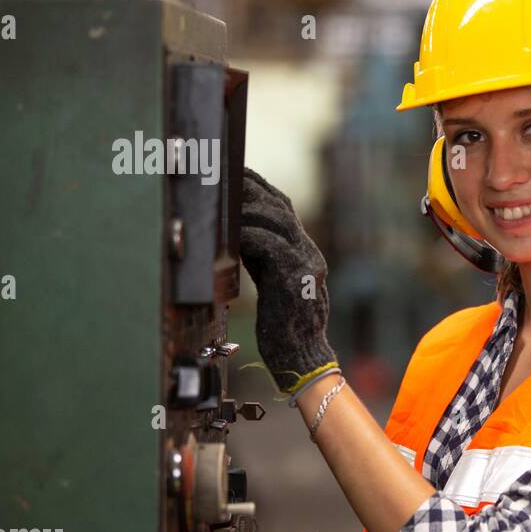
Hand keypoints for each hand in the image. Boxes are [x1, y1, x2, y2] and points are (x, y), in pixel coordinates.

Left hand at [239, 167, 337, 394]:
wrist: (303, 360)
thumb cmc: (283, 328)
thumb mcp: (272, 284)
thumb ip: (262, 258)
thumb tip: (236, 232)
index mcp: (303, 252)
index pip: (284, 207)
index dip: (259, 186)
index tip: (234, 171)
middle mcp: (309, 253)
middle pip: (281, 206)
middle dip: (250, 187)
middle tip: (221, 176)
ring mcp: (307, 265)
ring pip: (279, 220)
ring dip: (247, 208)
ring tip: (223, 204)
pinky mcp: (298, 280)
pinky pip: (272, 246)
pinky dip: (249, 235)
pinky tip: (231, 235)